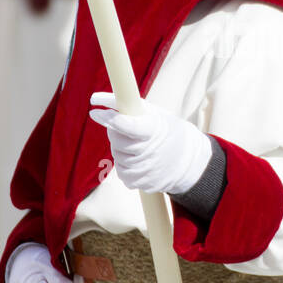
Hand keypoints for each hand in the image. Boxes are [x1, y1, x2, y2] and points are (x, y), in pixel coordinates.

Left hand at [89, 93, 211, 195]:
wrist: (189, 160)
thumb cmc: (166, 131)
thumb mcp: (154, 114)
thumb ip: (126, 105)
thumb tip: (94, 99)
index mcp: (154, 130)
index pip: (130, 126)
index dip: (112, 119)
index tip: (96, 112)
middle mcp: (151, 152)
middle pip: (118, 142)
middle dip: (115, 133)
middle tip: (121, 127)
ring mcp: (146, 170)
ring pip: (118, 158)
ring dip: (120, 150)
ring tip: (135, 144)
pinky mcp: (142, 183)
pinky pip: (122, 173)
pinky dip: (125, 165)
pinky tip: (137, 159)